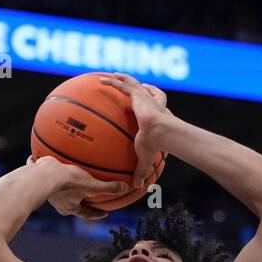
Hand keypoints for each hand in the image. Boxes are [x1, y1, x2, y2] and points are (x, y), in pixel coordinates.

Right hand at [28, 156, 126, 220]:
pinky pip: (45, 175)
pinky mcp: (39, 180)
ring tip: (68, 179)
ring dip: (64, 187)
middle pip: (71, 205)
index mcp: (70, 207)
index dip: (95, 214)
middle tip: (85, 198)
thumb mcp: (91, 184)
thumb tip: (126, 188)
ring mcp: (48, 192)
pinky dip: (49, 170)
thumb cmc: (67, 182)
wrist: (42, 175)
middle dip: (78, 202)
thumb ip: (108, 187)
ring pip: (58, 192)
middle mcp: (58, 202)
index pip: (86, 214)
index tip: (103, 213)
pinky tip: (49, 160)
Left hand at [97, 73, 172, 188]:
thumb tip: (137, 186)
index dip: (150, 99)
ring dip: (122, 78)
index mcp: (156, 115)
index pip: (154, 104)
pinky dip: (112, 81)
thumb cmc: (155, 144)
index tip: (143, 98)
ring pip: (132, 83)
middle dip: (137, 85)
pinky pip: (122, 85)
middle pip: (145, 90)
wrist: (160, 132)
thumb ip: (140, 169)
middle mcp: (151, 103)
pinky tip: (101, 80)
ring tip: (112, 75)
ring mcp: (144, 97)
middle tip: (130, 83)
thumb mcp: (145, 157)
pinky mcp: (137, 94)